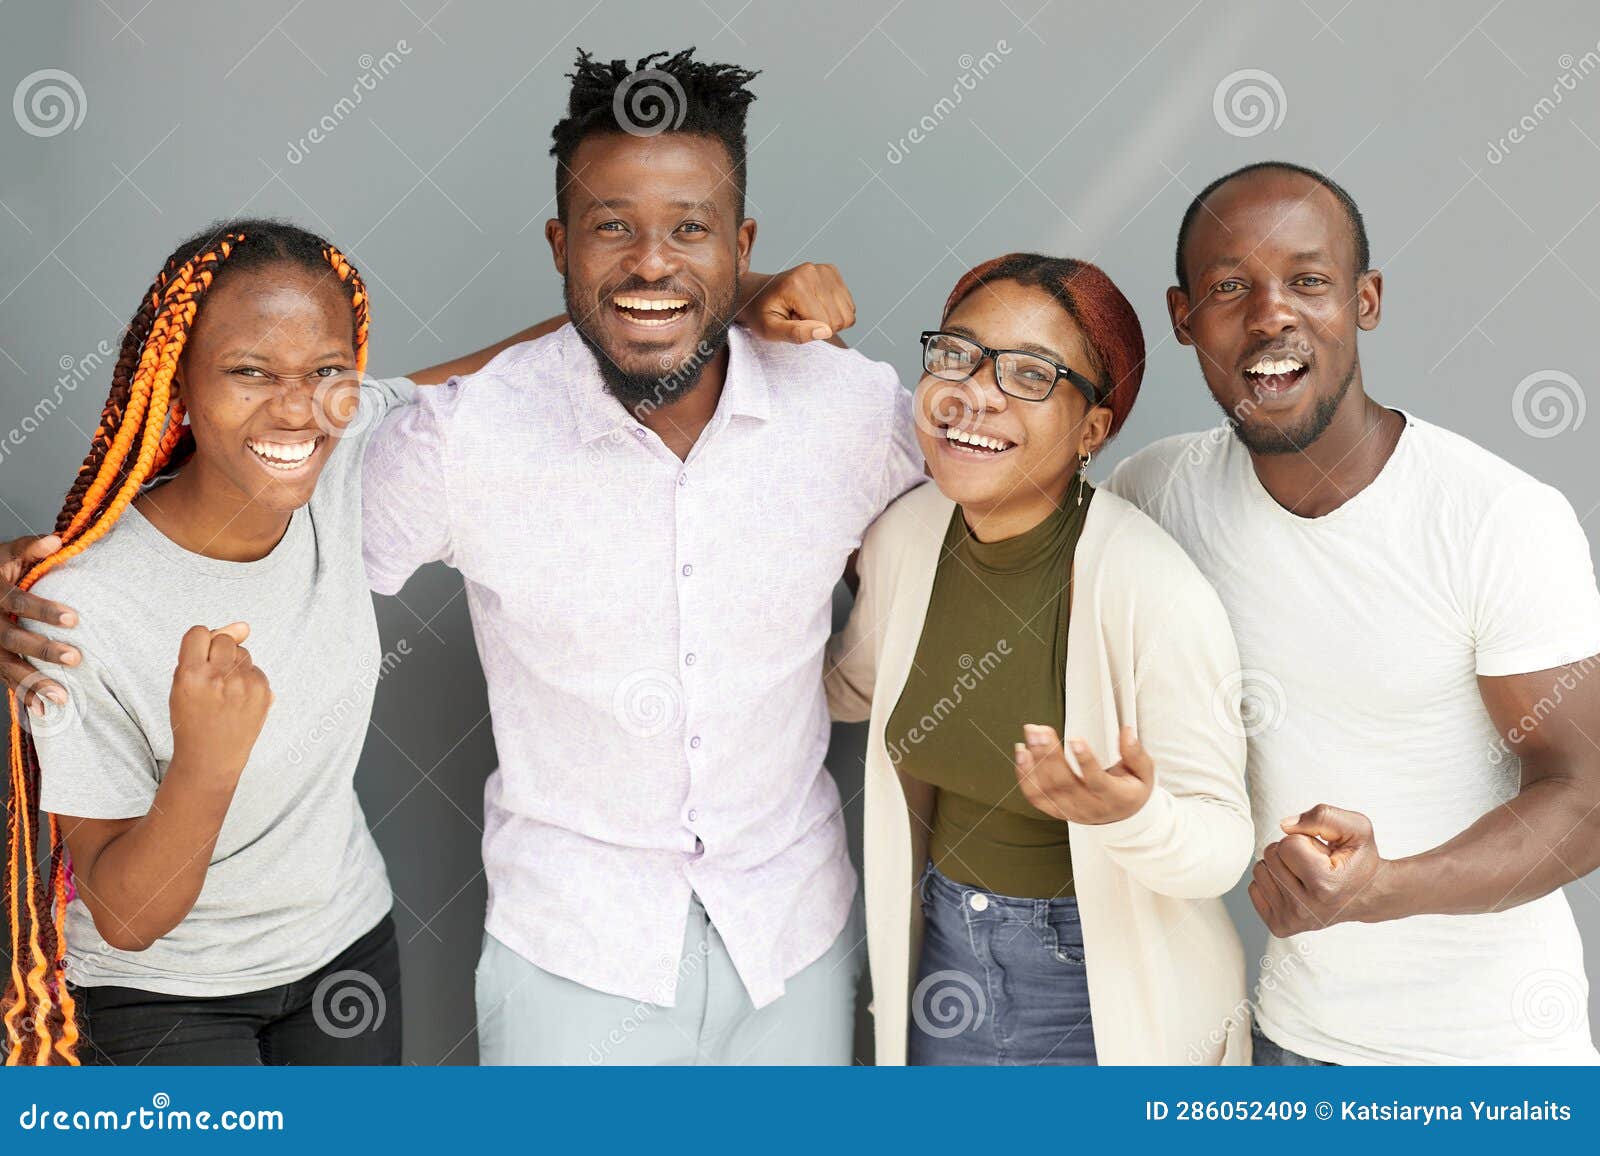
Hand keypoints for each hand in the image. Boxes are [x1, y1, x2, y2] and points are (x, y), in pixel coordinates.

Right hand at [0, 533, 81, 714]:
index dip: (44, 610)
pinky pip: (4, 679)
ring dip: (34, 683)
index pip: (19, 603)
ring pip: (6, 666)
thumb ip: (30, 549)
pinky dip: (22, 695)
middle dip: (43, 650)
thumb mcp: (6, 555)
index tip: (74, 618)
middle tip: (76, 658)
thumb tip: (57, 540)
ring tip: (63, 697)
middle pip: (12, 639)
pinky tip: (42, 711)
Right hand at [169, 623, 272, 778]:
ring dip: (234, 665)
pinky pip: (256, 669)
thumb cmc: (192, 718)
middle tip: (211, 677)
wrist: (211, 757)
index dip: (199, 643)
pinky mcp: (263, 692)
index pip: (199, 632)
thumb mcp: (182, 685)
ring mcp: (244, 685)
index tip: (198, 657)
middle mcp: (218, 677)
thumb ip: (204, 650)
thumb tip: (245, 626)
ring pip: (242, 652)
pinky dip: (248, 679)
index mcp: (190, 674)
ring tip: (224, 691)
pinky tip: (237, 699)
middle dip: (218, 652)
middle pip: (224, 639)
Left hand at [737, 262, 855, 343]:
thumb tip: (825, 332)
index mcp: (797, 284)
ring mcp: (825, 269)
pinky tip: (815, 306)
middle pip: (839, 319)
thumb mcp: (769, 330)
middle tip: (797, 318)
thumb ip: (795, 333)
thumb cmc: (761, 315)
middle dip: (821, 326)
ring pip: (848, 314)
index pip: (824, 323)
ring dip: (829, 320)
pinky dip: (835, 312)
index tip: (791, 322)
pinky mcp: (832, 272)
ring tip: (805, 312)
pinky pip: (849, 306)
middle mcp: (813, 271)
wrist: (758, 294)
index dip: (810, 331)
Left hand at [1014, 724, 1154, 824]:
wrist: (1121, 820)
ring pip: (1047, 789)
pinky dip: (1024, 776)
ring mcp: (1070, 811)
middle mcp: (1090, 807)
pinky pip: (1035, 797)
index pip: (1097, 781)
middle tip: (1040, 731)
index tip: (1074, 738)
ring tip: (1028, 736)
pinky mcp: (1056, 811)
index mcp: (1114, 798)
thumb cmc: (1131, 790)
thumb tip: (1127, 732)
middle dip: (1049, 755)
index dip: (1085, 761)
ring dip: (1034, 762)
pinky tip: (1021, 753)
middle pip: (1065, 783)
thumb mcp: (1143, 774)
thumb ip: (1135, 753)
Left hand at [1249, 804, 1389, 935]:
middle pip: (1270, 856)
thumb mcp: (1356, 828)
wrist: (1367, 895)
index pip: (1286, 844)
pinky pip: (1254, 888)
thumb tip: (1284, 825)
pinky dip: (1272, 881)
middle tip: (1315, 863)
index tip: (1323, 854)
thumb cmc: (1359, 859)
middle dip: (1290, 851)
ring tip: (1306, 875)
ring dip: (1280, 866)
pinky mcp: (1279, 926)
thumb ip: (1322, 816)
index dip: (1304, 840)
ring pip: (1260, 871)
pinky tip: (1296, 886)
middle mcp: (1306, 909)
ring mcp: (1291, 921)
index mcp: (1325, 886)